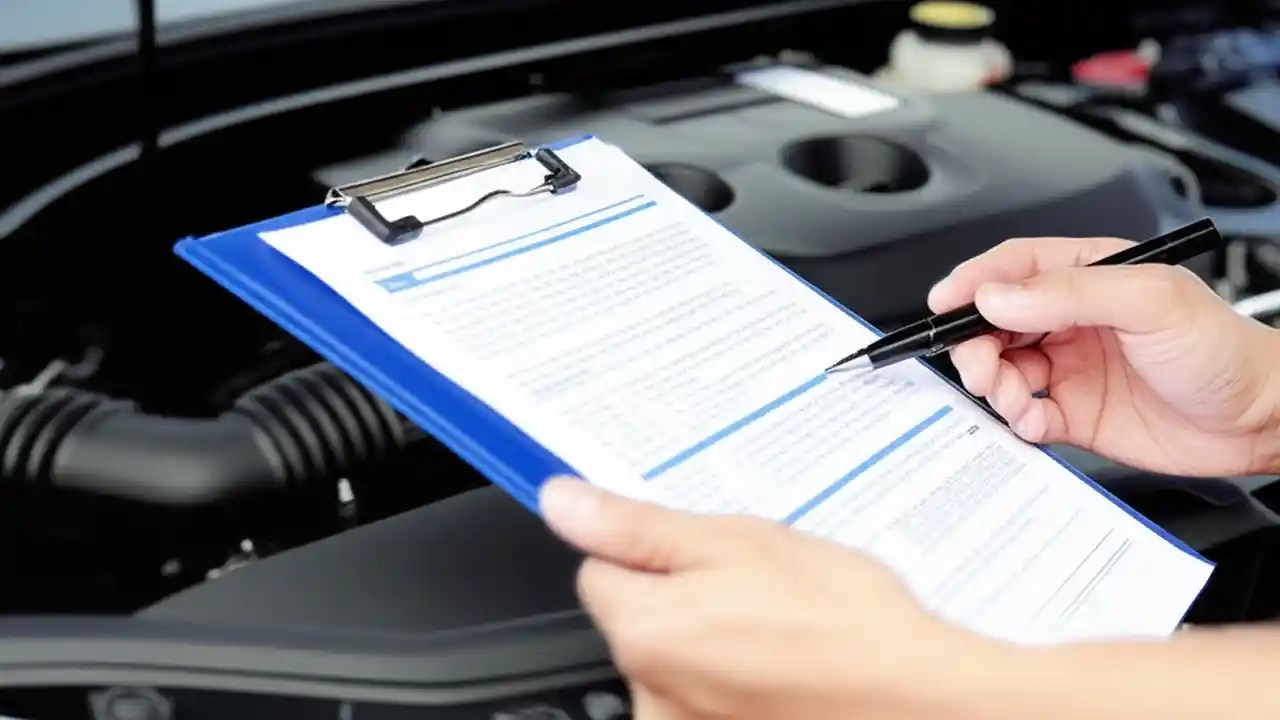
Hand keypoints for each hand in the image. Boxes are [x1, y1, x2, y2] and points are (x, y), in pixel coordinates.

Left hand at [538, 478, 1003, 719]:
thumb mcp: (737, 542)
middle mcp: (648, 694)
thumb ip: (636, 526)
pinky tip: (782, 669)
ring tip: (779, 631)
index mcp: (643, 630)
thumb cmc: (843, 621)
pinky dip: (731, 682)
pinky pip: (703, 695)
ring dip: (710, 642)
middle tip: (755, 588)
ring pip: (673, 660)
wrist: (920, 701)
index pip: (599, 570)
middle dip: (682, 596)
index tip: (700, 552)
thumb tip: (561, 501)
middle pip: (637, 619)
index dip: (649, 550)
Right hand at [928, 235, 1279, 477]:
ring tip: (1010, 396)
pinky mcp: (1074, 413)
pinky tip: (1034, 420)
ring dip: (992, 384)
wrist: (1262, 420)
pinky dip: (1016, 419)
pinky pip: (1023, 413)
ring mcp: (1072, 366)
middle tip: (978, 364)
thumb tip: (997, 295)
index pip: (1015, 267)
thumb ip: (1068, 292)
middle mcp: (1075, 320)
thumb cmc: (1224, 351)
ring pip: (1001, 369)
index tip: (945, 301)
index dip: (974, 281)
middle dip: (975, 342)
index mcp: (1091, 276)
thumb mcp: (1149, 301)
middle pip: (996, 321)